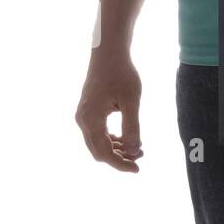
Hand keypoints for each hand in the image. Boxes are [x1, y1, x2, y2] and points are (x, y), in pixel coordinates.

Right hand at [76, 51, 143, 172]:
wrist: (109, 54)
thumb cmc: (122, 74)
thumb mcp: (131, 100)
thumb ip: (132, 126)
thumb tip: (134, 151)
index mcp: (91, 120)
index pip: (104, 152)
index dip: (120, 163)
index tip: (137, 169)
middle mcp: (82, 121)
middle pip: (98, 151)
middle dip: (119, 158)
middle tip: (140, 160)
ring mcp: (83, 117)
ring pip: (97, 144)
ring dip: (116, 149)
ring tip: (138, 150)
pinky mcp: (88, 113)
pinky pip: (98, 134)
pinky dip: (112, 140)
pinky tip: (128, 140)